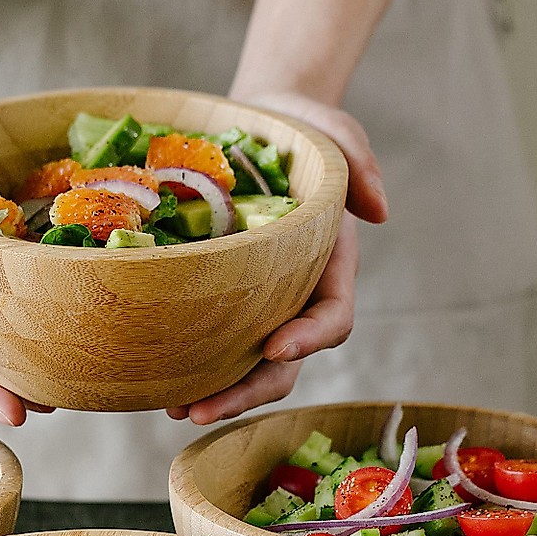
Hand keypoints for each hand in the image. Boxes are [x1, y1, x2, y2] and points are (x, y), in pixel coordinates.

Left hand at [166, 91, 387, 424]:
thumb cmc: (302, 131)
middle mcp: (296, 297)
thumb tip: (379, 210)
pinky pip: (211, 343)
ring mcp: (258, 304)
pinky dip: (189, 367)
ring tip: (175, 408)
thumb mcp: (336, 134)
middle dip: (246, 391)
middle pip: (283, 364)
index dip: (309, 339)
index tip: (276, 347)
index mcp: (330, 266)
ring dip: (214, 394)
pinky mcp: (220, 300)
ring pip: (245, 367)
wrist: (256, 126)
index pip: (332, 318)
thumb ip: (360, 163)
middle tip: (200, 409)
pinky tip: (157, 383)